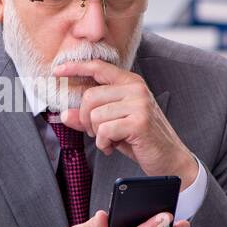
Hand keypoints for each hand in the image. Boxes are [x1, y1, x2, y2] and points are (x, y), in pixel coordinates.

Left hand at [53, 59, 198, 189]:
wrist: (169, 159)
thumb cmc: (140, 139)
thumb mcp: (112, 125)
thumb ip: (89, 117)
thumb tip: (66, 114)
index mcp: (130, 83)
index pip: (99, 67)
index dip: (76, 67)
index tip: (57, 70)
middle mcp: (135, 89)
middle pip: (90, 96)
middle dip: (86, 119)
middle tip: (95, 133)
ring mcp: (139, 104)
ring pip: (96, 115)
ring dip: (96, 134)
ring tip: (108, 141)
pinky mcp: (139, 122)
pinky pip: (105, 130)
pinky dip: (103, 143)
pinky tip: (112, 147)